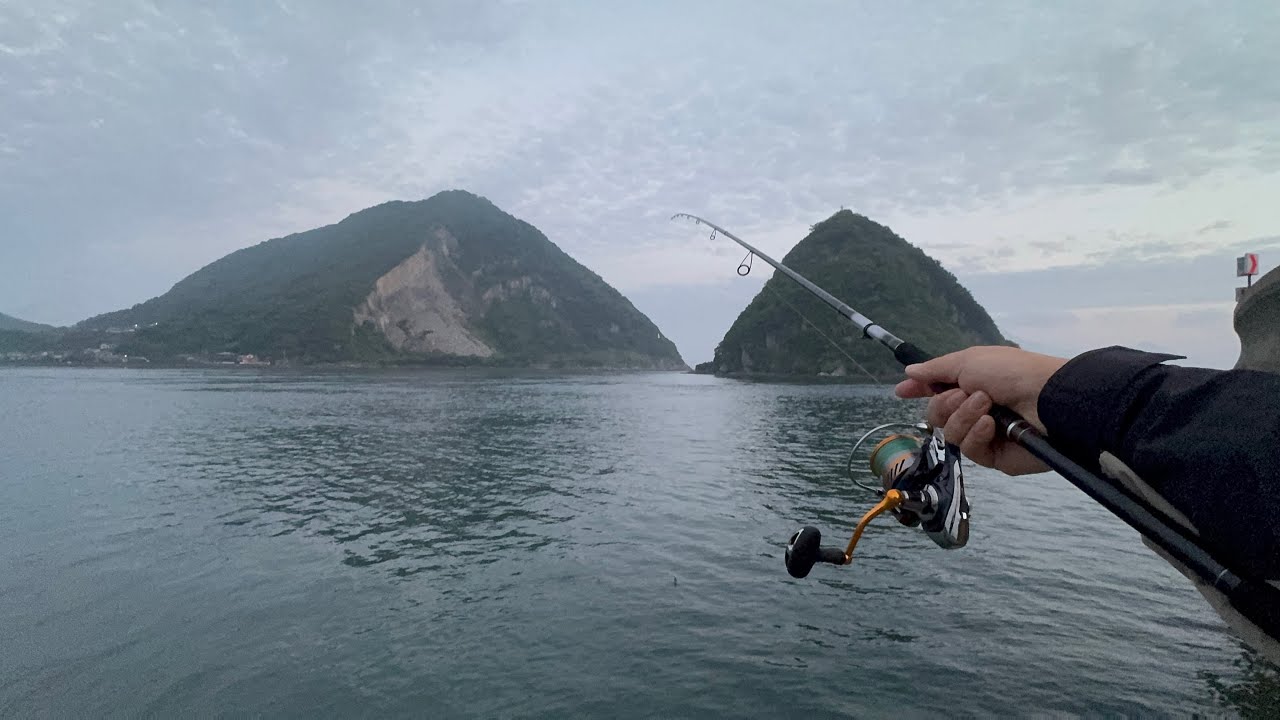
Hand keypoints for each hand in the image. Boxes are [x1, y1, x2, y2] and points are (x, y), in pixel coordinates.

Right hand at [894, 346, 1067, 475]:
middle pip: (937, 415)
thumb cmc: (1011, 373)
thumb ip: (936, 369)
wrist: (1048, 400)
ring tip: (987, 406)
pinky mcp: (994, 457)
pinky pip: (970, 448)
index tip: (901, 391)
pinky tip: (991, 425)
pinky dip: (977, 434)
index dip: (919, 390)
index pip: (936, 390)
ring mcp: (984, 434)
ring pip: (951, 433)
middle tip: (964, 395)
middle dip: (945, 404)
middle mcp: (975, 409)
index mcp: (970, 383)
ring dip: (965, 416)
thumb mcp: (969, 361)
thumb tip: (910, 371)